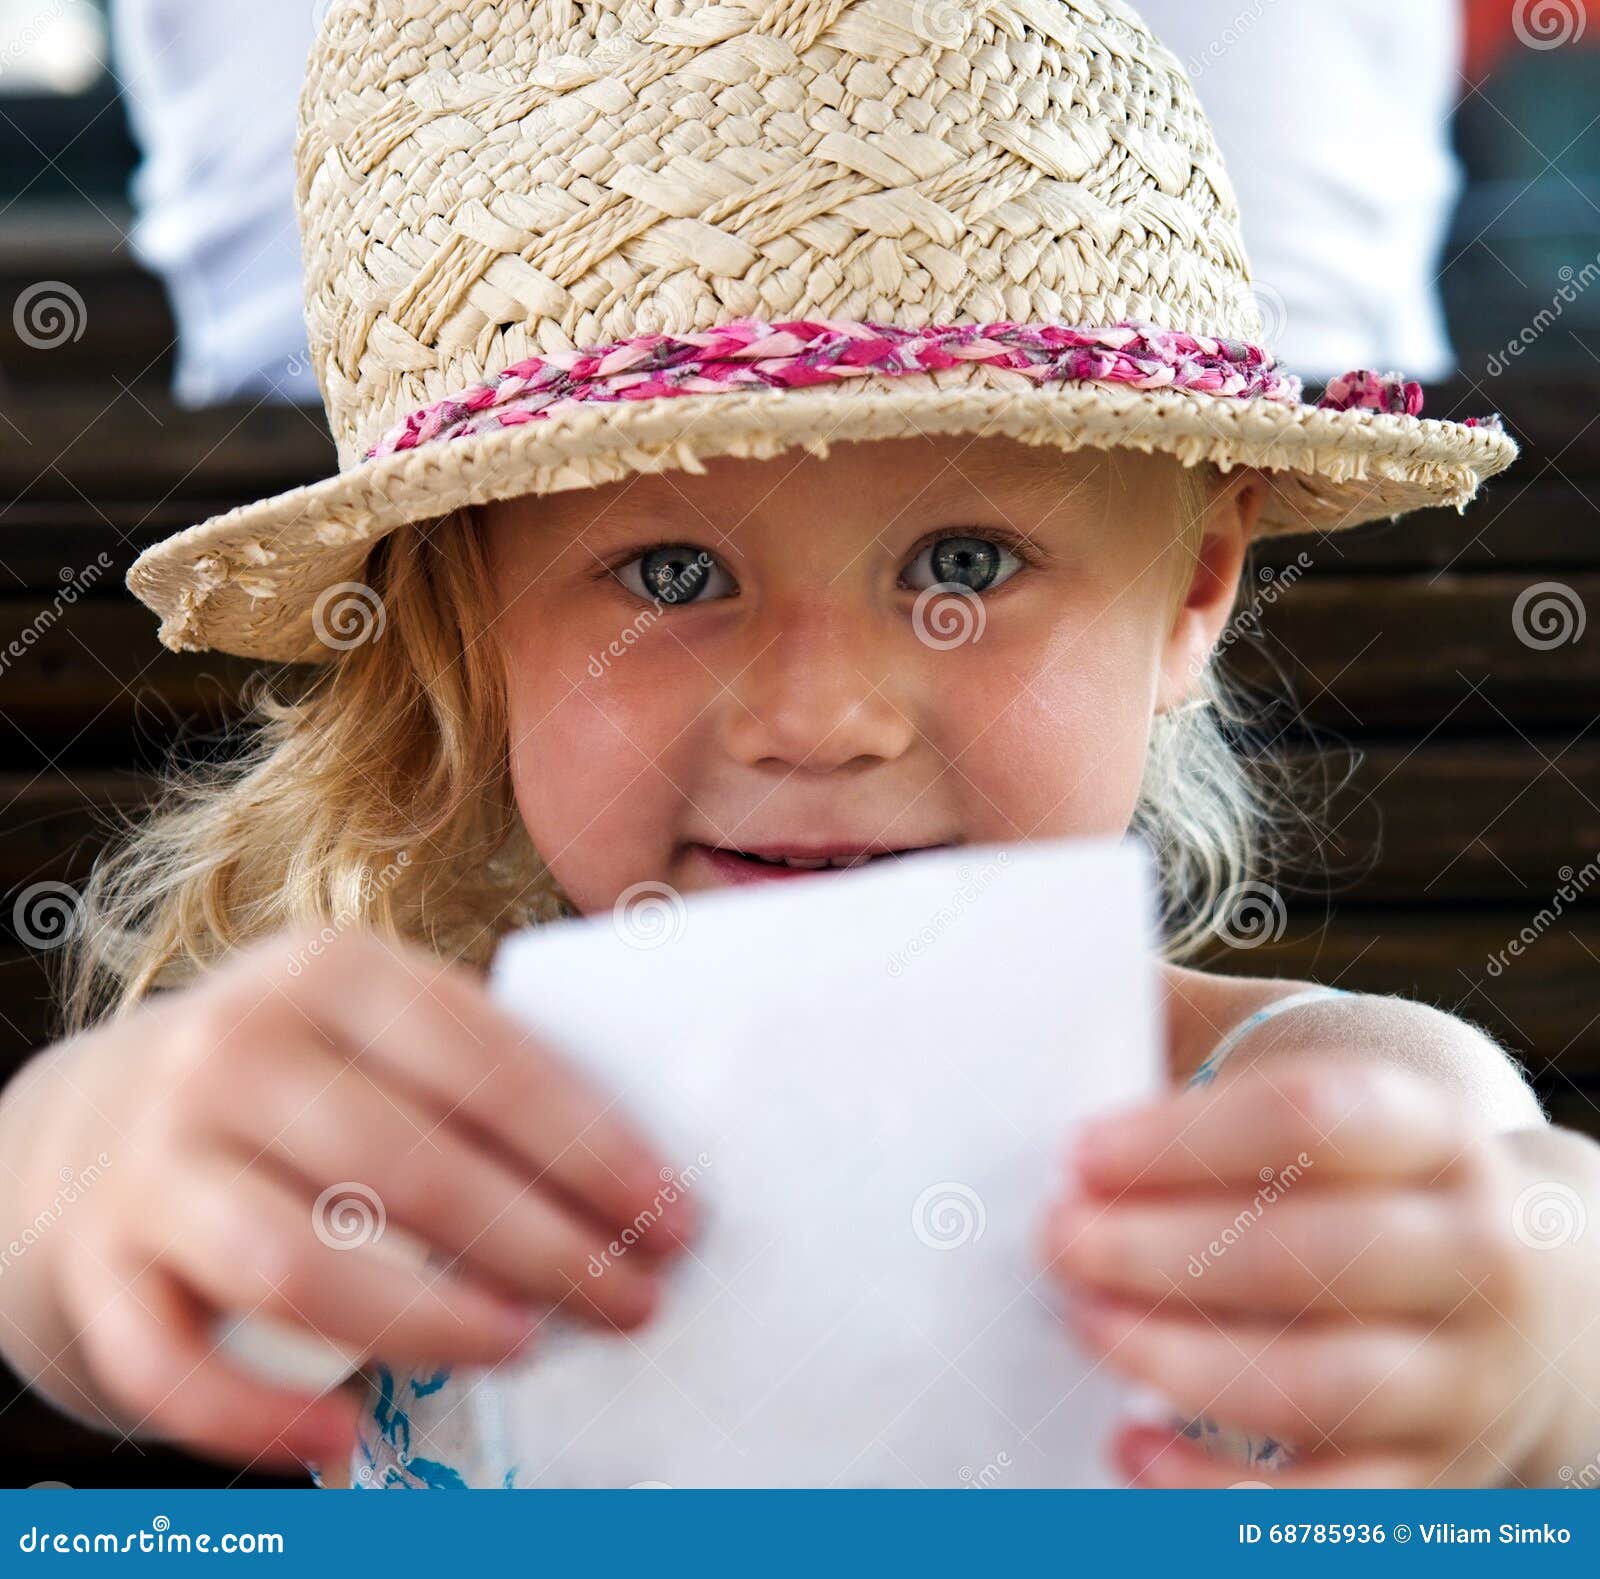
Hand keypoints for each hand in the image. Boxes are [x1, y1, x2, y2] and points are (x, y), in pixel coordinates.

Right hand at [0, 927, 694, 1473]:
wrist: (89, 1124)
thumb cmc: (292, 1085)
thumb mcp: (372, 1033)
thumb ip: (474, 1077)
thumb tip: (633, 1177)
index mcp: (330, 974)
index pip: (481, 1060)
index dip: (587, 1144)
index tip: (672, 1212)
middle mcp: (235, 1050)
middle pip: (408, 1164)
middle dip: (542, 1242)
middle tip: (631, 1298)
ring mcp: (154, 1158)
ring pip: (299, 1262)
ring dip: (428, 1318)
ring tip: (523, 1344)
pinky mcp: (93, 1263)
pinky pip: (174, 1362)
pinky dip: (260, 1418)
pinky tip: (344, 1439)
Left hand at [1037, 1055, 1590, 1486]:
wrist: (1541, 1300)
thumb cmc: (1373, 1176)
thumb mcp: (1328, 1092)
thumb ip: (1197, 1036)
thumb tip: (1046, 991)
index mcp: (1434, 1136)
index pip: (1314, 1118)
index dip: (1183, 1136)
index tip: (1079, 1150)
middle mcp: (1474, 1253)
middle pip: (1312, 1255)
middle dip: (1164, 1251)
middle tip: (1056, 1239)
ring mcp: (1465, 1376)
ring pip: (1319, 1383)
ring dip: (1181, 1360)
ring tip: (1083, 1322)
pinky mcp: (1435, 1479)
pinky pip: (1328, 1505)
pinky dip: (1219, 1491)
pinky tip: (1129, 1444)